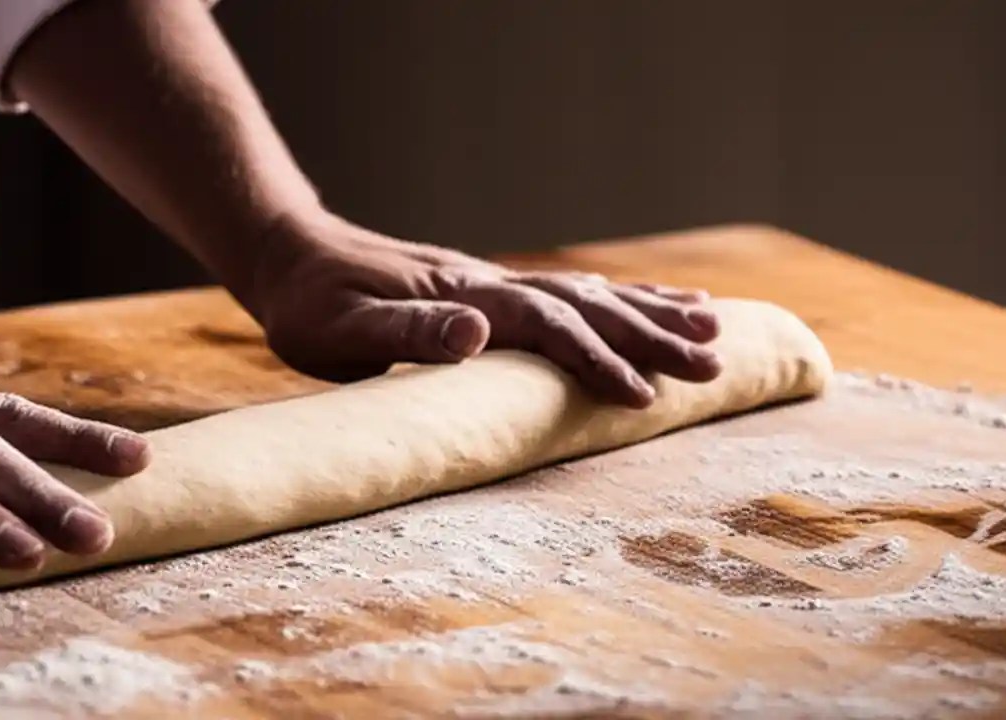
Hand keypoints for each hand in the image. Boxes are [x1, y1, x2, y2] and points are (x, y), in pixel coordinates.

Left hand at [248, 212, 722, 406]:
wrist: (292, 255)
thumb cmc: (309, 304)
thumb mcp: (342, 327)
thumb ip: (408, 329)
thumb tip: (476, 332)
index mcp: (463, 298)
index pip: (546, 325)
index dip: (595, 358)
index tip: (642, 396)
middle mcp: (489, 285)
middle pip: (586, 305)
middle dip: (649, 337)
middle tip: (712, 368)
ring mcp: (493, 284)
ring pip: (589, 293)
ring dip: (649, 313)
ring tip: (713, 330)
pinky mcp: (490, 290)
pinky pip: (569, 293)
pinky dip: (618, 298)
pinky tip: (651, 301)